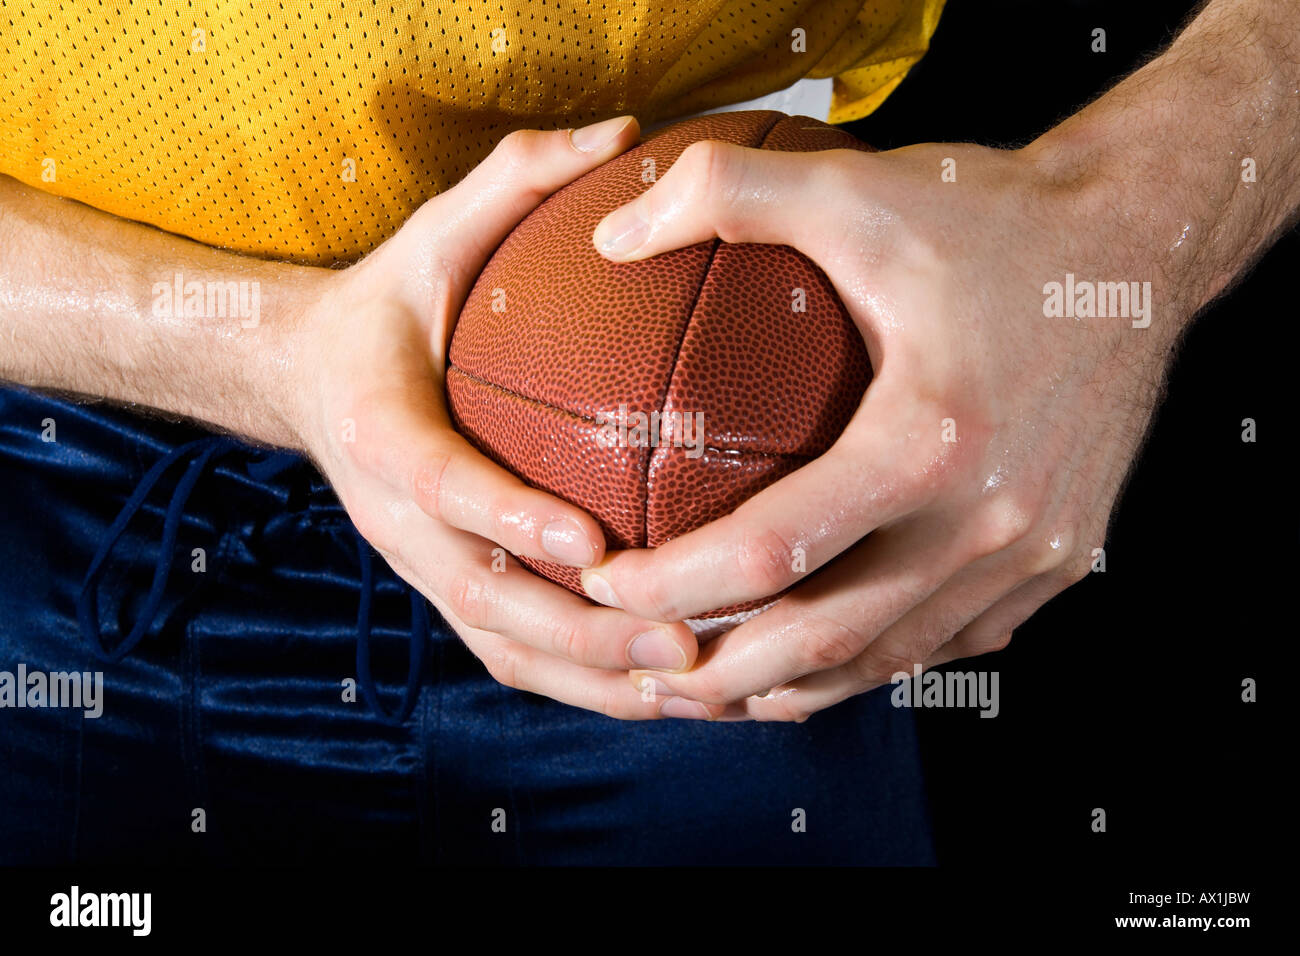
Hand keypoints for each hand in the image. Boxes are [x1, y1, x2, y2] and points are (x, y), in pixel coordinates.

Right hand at [291, 117, 699, 715]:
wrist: (312, 378)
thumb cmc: (388, 306)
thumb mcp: (434, 232)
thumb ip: (513, 180)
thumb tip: (624, 133)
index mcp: (381, 432)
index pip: (442, 485)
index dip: (509, 518)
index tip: (592, 546)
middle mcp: (397, 520)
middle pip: (483, 599)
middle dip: (585, 633)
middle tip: (681, 641)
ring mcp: (425, 567)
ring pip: (507, 649)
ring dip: (597, 680)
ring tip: (694, 688)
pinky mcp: (451, 591)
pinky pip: (518, 655)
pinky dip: (586, 684)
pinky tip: (666, 692)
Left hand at [579, 137, 1183, 720]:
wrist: (1139, 245)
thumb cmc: (991, 217)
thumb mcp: (857, 185)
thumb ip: (727, 192)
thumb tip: (611, 235)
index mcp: (929, 437)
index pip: (770, 552)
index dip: (673, 584)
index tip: (605, 583)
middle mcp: (988, 516)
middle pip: (826, 638)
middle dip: (718, 671)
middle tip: (640, 664)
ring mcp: (1031, 553)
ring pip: (888, 658)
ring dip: (789, 685)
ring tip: (709, 684)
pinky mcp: (1058, 564)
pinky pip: (948, 643)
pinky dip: (870, 662)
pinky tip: (813, 657)